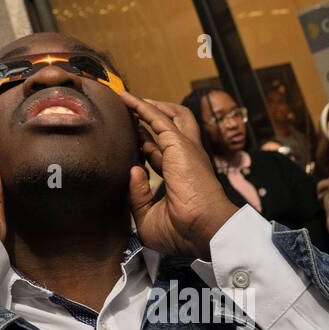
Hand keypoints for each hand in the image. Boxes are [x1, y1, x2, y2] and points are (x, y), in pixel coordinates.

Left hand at [122, 91, 238, 257]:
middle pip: (172, 129)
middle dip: (153, 118)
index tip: (130, 139)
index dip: (145, 145)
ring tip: (130, 98)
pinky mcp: (179, 143)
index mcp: (180, 178)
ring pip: (171, 116)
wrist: (202, 229)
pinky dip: (142, 106)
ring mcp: (185, 149)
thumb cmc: (181, 231)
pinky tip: (126, 98)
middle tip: (132, 111)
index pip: (160, 155)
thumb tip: (133, 170)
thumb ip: (138, 196)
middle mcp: (185, 160)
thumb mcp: (148, 218)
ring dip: (150, 106)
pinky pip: (157, 118)